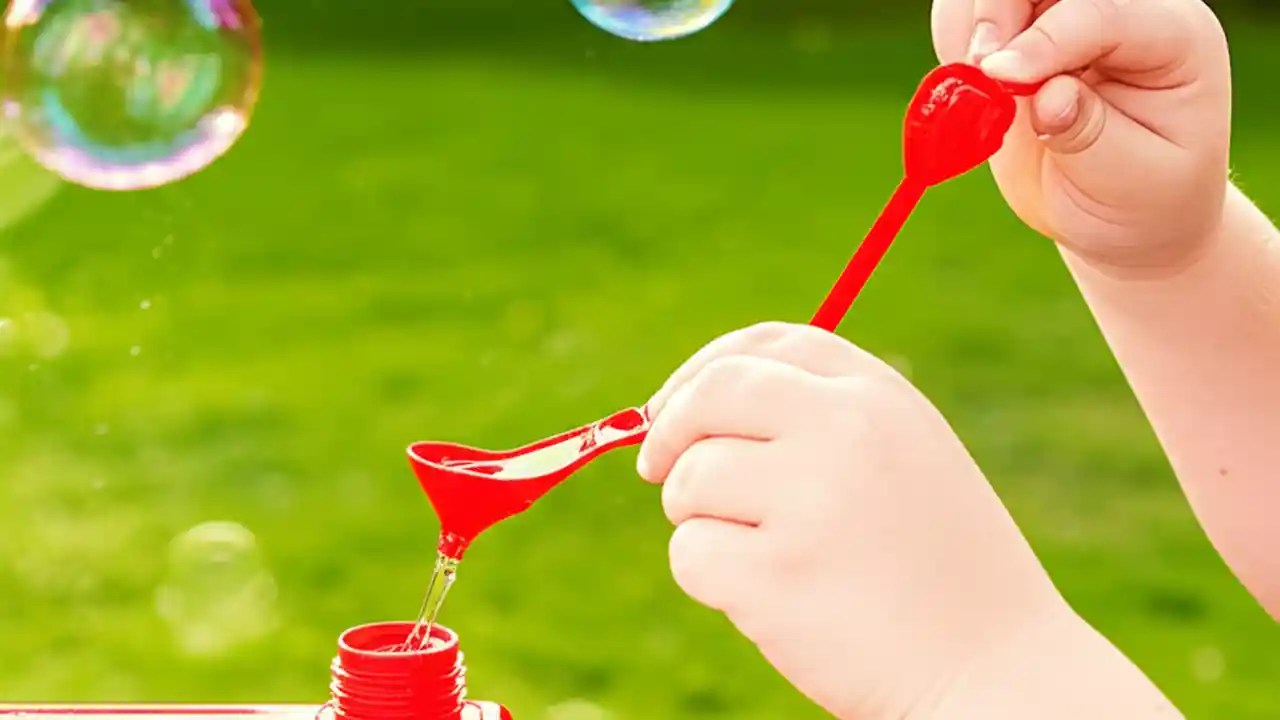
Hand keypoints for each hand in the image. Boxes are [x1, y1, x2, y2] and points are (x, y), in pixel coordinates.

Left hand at [636, 323, 1070, 718]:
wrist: (995, 671)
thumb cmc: (939, 570)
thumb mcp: (901, 460)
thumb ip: (815, 418)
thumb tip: (680, 410)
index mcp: (878, 395)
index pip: (764, 343)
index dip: (700, 372)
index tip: (670, 408)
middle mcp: (845, 429)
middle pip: (711, 393)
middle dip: (668, 431)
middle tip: (658, 472)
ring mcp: (810, 498)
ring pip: (690, 481)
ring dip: (700, 520)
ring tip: (770, 560)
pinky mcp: (777, 573)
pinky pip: (691, 554)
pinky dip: (711, 580)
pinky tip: (775, 603)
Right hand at [931, 0, 1231, 274]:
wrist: (1123, 211)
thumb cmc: (1141, 197)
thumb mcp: (1134, 181)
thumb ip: (1091, 136)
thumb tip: (1047, 98)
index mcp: (1171, 35)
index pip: (1104, 9)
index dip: (1046, 38)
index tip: (996, 77)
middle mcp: (1121, 8)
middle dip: (999, 9)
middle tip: (977, 68)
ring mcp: (1066, 12)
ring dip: (972, 20)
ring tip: (972, 79)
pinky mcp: (1020, 27)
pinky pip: (967, 7)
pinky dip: (954, 34)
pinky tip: (969, 81)